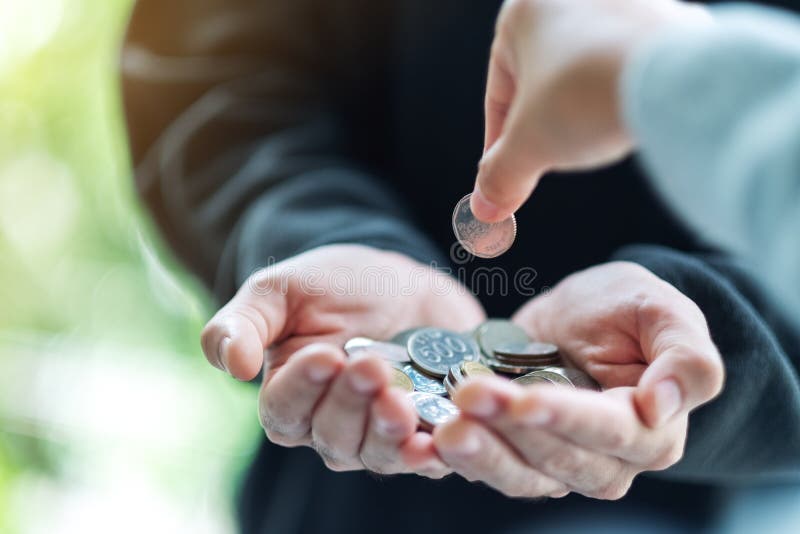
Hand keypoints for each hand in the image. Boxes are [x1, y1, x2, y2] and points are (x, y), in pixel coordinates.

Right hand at [201, 244, 484, 475]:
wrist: (396, 282)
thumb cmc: (330, 286)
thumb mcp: (281, 290)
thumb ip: (244, 323)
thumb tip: (231, 364)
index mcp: (288, 395)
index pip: (284, 409)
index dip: (303, 387)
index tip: (324, 355)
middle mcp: (329, 425)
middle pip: (332, 436)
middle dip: (351, 403)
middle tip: (370, 367)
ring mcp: (378, 434)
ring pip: (376, 453)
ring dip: (387, 431)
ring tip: (400, 400)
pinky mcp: (424, 432)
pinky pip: (425, 459)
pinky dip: (430, 455)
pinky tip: (435, 440)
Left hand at [434, 262, 723, 498]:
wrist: (585, 318)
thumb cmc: (629, 310)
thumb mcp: (662, 311)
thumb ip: (686, 357)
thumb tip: (663, 405)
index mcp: (652, 430)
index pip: (610, 432)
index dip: (567, 418)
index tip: (527, 399)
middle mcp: (609, 461)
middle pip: (559, 459)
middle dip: (510, 429)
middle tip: (468, 395)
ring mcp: (561, 465)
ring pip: (521, 474)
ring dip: (481, 454)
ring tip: (444, 427)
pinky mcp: (520, 457)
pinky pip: (491, 468)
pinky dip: (462, 458)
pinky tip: (429, 439)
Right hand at [471, 0, 710, 221]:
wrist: (673, 75)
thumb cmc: (586, 94)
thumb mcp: (528, 147)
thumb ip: (500, 176)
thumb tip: (485, 209)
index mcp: (524, 11)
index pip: (499, 92)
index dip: (500, 142)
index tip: (507, 175)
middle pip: (544, 79)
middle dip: (545, 123)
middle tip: (550, 161)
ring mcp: (624, 4)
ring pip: (589, 69)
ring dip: (585, 107)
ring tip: (596, 138)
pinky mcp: (667, 19)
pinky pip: (634, 65)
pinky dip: (627, 94)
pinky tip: (631, 118)